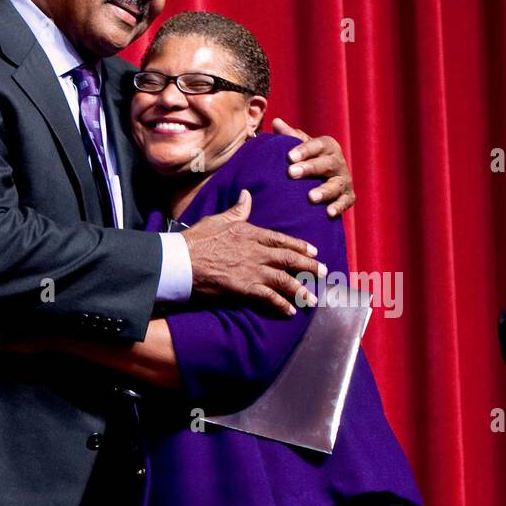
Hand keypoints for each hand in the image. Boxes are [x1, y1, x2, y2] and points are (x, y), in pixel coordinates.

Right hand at [183, 190, 325, 316]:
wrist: (181, 260)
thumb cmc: (196, 239)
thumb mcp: (219, 219)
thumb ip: (238, 210)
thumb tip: (247, 195)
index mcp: (250, 233)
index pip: (281, 240)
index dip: (300, 246)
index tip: (314, 252)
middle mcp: (256, 251)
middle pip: (289, 259)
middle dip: (309, 267)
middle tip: (324, 273)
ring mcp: (251, 270)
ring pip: (284, 280)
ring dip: (301, 290)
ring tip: (313, 299)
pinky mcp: (244, 288)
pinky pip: (268, 297)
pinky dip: (280, 304)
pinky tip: (290, 311)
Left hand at [273, 117, 354, 217]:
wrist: (323, 179)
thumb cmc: (308, 159)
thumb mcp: (300, 147)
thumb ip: (289, 137)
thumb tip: (276, 122)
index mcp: (328, 146)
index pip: (318, 145)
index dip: (304, 150)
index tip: (289, 157)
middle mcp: (338, 162)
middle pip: (327, 164)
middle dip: (310, 168)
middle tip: (292, 173)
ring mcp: (344, 180)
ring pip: (336, 185)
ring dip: (324, 191)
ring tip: (311, 197)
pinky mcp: (348, 197)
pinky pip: (345, 202)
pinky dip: (338, 207)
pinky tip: (328, 213)